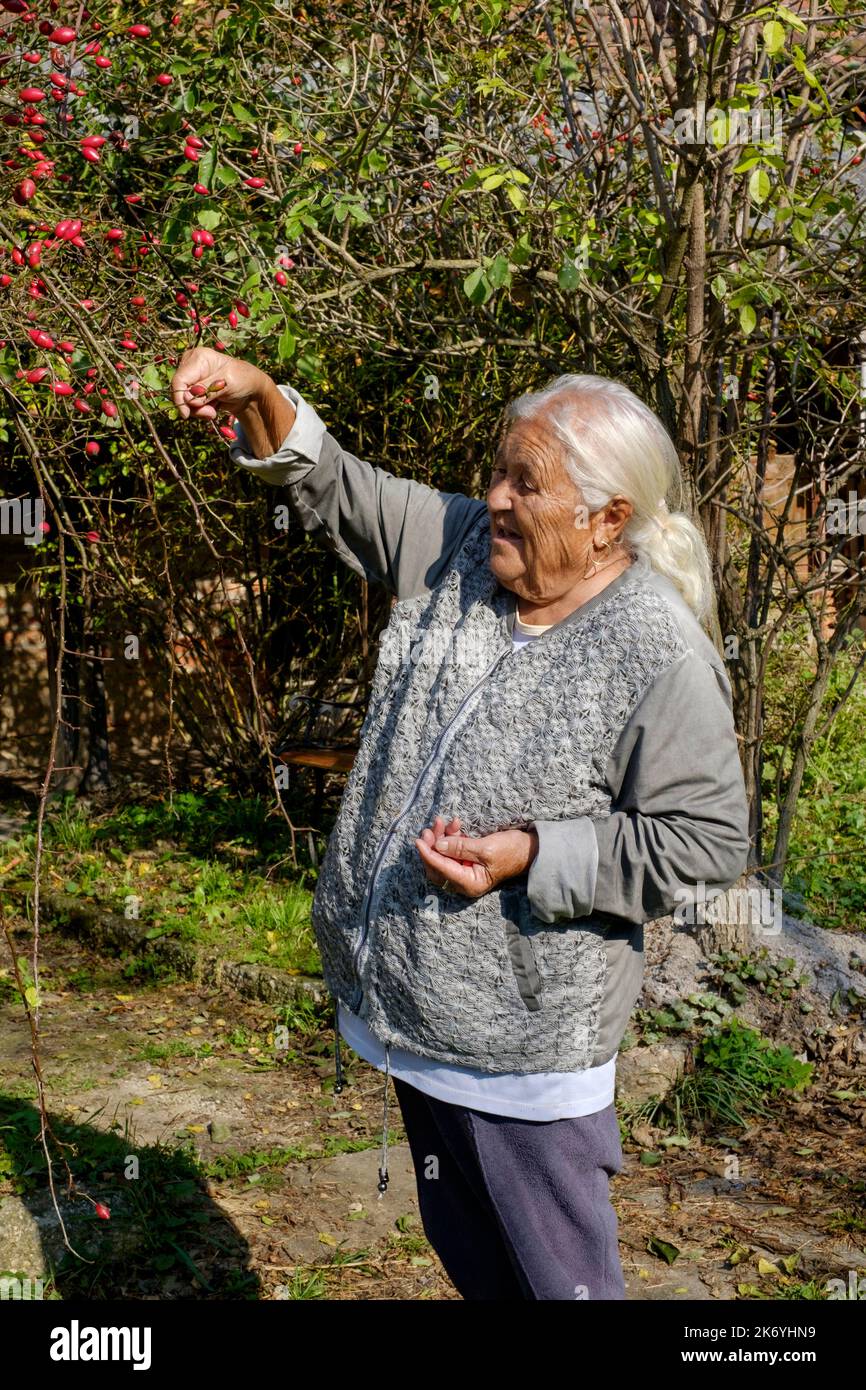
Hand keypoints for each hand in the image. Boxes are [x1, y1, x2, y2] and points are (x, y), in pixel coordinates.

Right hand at [170, 347, 269, 421]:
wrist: (250, 389)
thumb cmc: (243, 379)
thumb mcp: (228, 382)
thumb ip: (207, 390)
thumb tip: (187, 399)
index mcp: (198, 357)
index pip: (180, 379)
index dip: (180, 398)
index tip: (186, 414)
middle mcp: (191, 365)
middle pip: (180, 391)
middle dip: (193, 406)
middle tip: (211, 413)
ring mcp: (192, 378)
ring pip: (184, 400)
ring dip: (198, 410)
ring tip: (214, 411)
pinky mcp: (194, 390)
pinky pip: (189, 405)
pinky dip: (200, 410)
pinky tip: (212, 408)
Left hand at [414, 816, 538, 898]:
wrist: (529, 848)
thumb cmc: (512, 850)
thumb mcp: (486, 848)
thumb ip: (461, 848)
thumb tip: (438, 845)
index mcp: (470, 884)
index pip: (441, 870)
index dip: (428, 855)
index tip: (418, 841)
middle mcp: (464, 880)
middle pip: (437, 865)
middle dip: (432, 845)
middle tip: (429, 829)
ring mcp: (465, 870)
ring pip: (443, 855)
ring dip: (440, 838)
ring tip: (441, 821)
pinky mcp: (467, 859)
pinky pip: (451, 849)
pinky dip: (450, 837)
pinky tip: (455, 824)